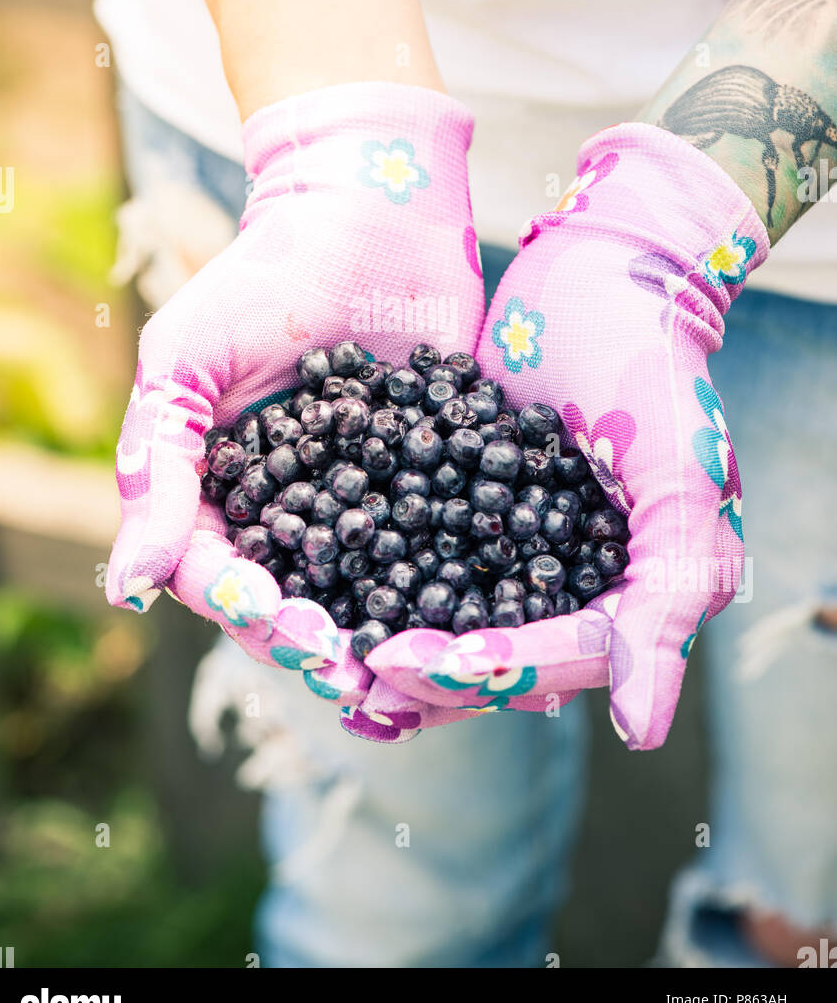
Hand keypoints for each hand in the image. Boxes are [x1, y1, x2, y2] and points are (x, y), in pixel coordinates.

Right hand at [106, 82, 485, 741]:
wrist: (370, 215)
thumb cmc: (261, 278)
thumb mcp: (187, 362)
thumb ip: (157, 467)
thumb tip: (129, 585)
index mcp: (225, 497)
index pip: (224, 576)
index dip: (250, 608)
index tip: (286, 622)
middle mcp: (297, 515)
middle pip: (301, 603)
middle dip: (323, 644)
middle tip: (356, 670)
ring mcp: (372, 504)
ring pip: (374, 595)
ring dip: (391, 642)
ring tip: (418, 676)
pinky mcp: (440, 483)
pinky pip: (448, 549)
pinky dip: (461, 592)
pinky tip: (484, 626)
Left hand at [385, 123, 767, 748]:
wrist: (603, 272)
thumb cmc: (651, 365)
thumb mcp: (678, 473)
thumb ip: (671, 590)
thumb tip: (643, 729)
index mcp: (637, 591)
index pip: (561, 657)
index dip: (493, 669)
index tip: (419, 663)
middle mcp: (577, 581)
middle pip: (501, 657)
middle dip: (430, 671)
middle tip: (357, 675)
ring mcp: (519, 545)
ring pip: (456, 620)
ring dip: (396, 644)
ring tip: (330, 662)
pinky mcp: (470, 504)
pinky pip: (423, 557)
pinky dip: (380, 578)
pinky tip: (325, 589)